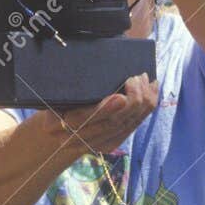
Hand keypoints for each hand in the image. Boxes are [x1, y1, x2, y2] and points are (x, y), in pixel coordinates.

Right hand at [37, 74, 157, 155]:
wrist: (58, 130)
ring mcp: (99, 144)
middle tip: (136, 76)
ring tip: (142, 77)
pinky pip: (136, 124)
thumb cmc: (56, 103)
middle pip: (112, 123)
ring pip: (128, 123)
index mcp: (57, 126)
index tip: (120, 97)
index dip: (103, 110)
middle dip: (130, 100)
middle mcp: (78, 140)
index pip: (82, 120)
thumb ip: (65, 84)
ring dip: (141, 99)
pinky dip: (147, 106)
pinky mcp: (113, 143)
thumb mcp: (54, 93)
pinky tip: (150, 88)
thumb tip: (77, 60)